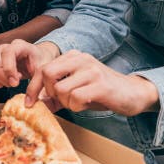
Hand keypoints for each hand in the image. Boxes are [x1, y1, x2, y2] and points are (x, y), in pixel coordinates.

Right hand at [0, 39, 58, 88]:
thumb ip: (36, 86)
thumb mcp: (42, 73)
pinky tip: (2, 81)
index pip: (7, 54)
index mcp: (18, 46)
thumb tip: (27, 103)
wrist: (37, 57)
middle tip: (15, 83)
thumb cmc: (41, 62)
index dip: (9, 71)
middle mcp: (4, 48)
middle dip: (3, 81)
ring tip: (10, 81)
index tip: (16, 84)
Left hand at [25, 50, 159, 115]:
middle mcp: (81, 59)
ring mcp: (91, 70)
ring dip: (65, 102)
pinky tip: (86, 104)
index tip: (29, 103)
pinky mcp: (100, 84)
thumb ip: (57, 94)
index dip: (33, 87)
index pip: (43, 68)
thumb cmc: (103, 92)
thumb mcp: (77, 90)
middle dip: (49, 92)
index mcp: (73, 57)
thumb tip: (38, 103)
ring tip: (78, 102)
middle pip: (47, 73)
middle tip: (61, 101)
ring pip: (60, 88)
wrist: (134, 93)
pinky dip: (75, 106)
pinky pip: (75, 98)